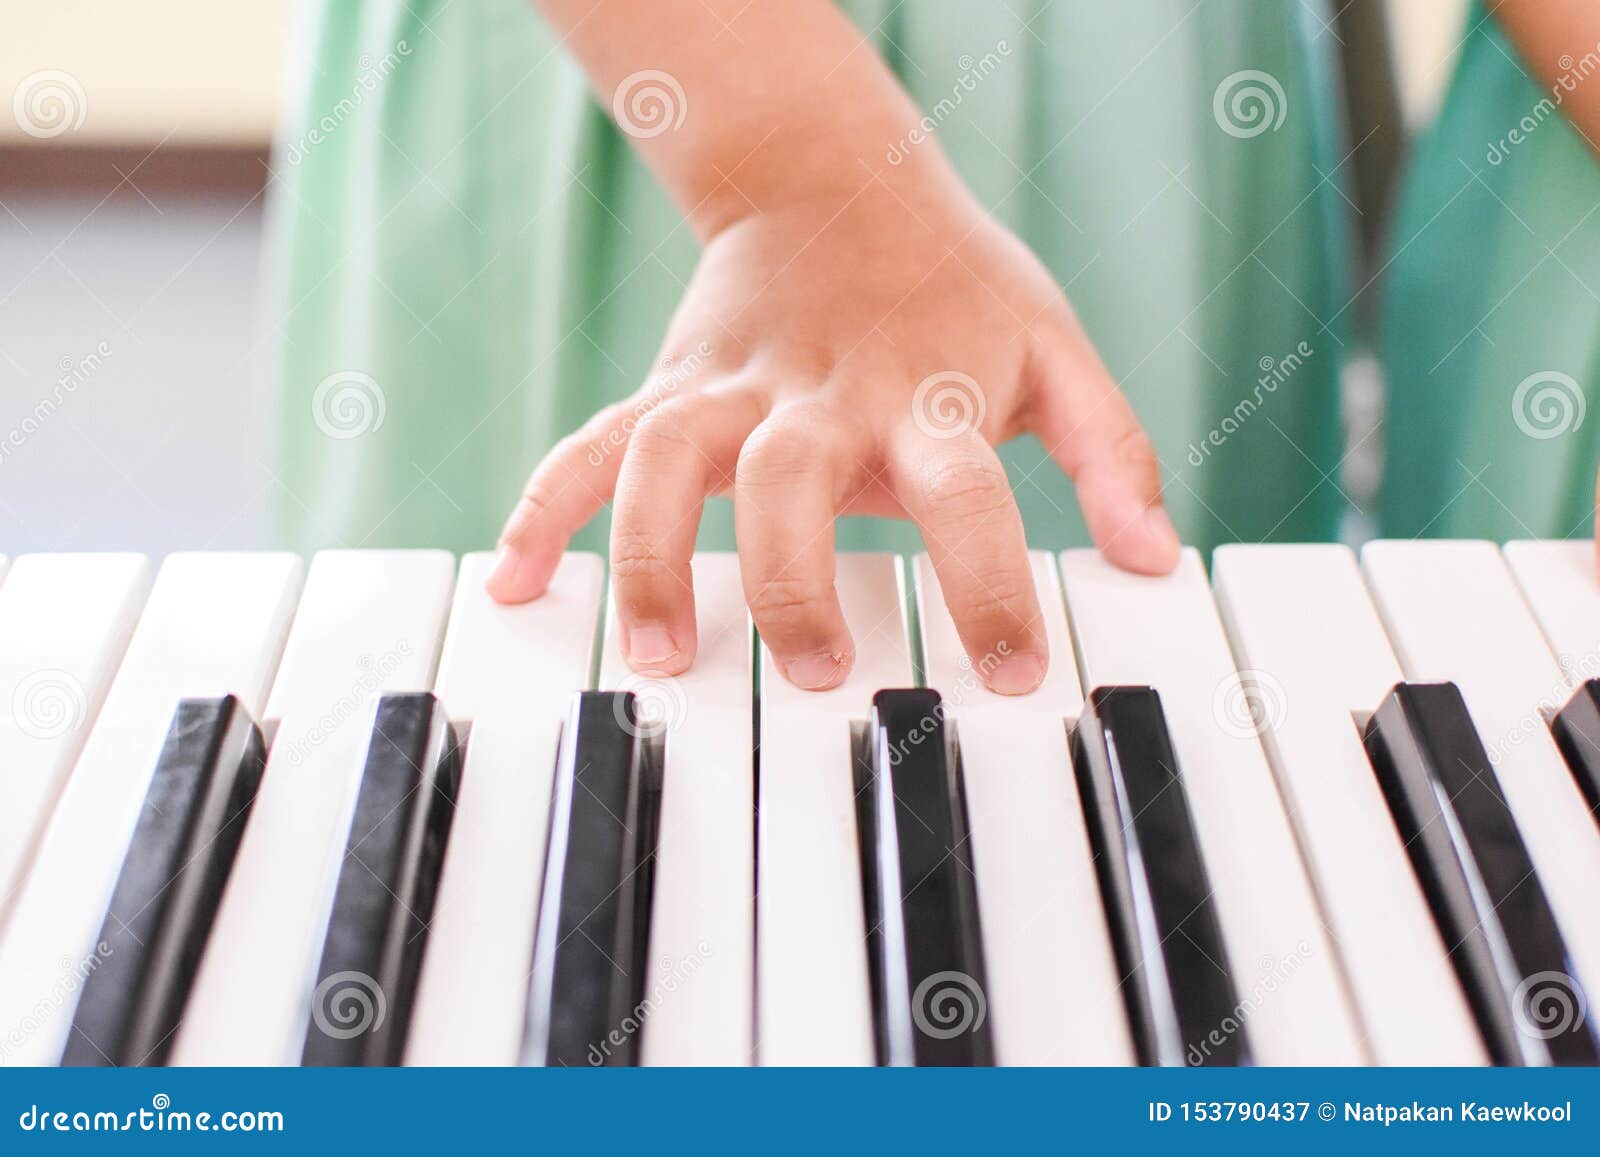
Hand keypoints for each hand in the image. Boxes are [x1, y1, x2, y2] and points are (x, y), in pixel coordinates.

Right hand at [487, 168, 1179, 693]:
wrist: (835, 178)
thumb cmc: (956, 283)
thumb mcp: (1052, 347)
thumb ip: (1110, 448)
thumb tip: (1154, 557)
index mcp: (923, 392)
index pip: (966, 492)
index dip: (987, 581)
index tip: (1007, 675)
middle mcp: (819, 391)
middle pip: (792, 481)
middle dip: (796, 578)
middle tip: (816, 675)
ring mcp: (731, 387)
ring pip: (669, 461)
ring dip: (652, 555)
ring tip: (657, 655)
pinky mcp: (669, 388)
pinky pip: (591, 445)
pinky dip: (544, 509)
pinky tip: (516, 582)